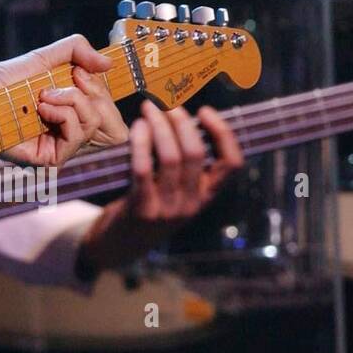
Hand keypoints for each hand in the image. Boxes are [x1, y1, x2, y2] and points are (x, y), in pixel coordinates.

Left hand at [0, 34, 125, 166]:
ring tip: (45, 95)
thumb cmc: (14, 77)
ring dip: (72, 100)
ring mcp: (63, 147)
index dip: (100, 88)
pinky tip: (42, 107)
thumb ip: (79, 50)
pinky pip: (75, 135)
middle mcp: (73, 132)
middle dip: (91, 92)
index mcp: (77, 112)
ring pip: (93, 123)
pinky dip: (63, 114)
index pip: (108, 108)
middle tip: (69, 79)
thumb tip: (108, 63)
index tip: (78, 72)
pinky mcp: (51, 157)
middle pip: (110, 119)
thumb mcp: (50, 56)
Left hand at [76, 104, 242, 272]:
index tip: (205, 111)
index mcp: (207, 196)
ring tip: (148, 109)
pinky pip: (144, 169)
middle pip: (196, 153)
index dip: (223, 133)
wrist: (120, 246)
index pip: (233, 163)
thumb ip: (184, 165)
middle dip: (181, 122)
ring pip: (170, 157)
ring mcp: (168, 209)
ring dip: (159, 126)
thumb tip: (182, 118)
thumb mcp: (176, 191)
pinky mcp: (143, 210)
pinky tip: (138, 128)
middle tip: (167, 106)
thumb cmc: (148, 206)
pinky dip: (141, 143)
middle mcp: (192, 204)